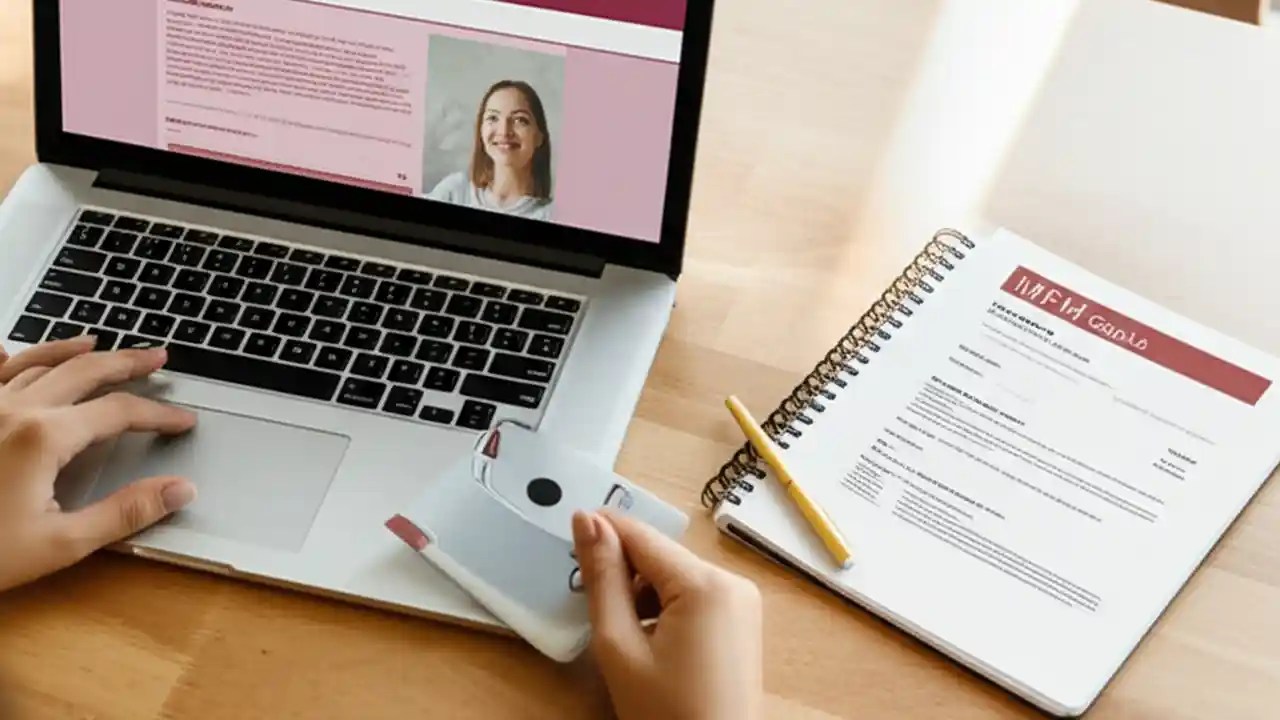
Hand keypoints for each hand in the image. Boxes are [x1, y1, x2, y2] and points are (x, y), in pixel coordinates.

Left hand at [0, 338, 197, 591]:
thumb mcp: (61, 543)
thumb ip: (125, 513)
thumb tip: (179, 490)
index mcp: (44, 437)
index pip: (119, 412)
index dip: (158, 414)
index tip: (183, 421)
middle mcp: (13, 410)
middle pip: (83, 371)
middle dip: (126, 362)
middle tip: (157, 358)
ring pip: (36, 363)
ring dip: (73, 351)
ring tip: (100, 344)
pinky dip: (8, 358)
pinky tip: (10, 352)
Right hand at [572, 510, 763, 719]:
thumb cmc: (666, 715)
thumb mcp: (620, 645)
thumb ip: (603, 578)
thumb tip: (587, 521)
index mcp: (706, 584)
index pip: (643, 536)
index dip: (603, 531)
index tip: (566, 534)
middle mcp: (733, 582)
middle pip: (661, 556)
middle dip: (624, 573)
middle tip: (591, 606)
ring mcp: (743, 602)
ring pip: (676, 576)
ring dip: (643, 592)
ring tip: (622, 635)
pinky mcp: (743, 622)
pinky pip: (695, 596)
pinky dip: (667, 608)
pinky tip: (648, 641)